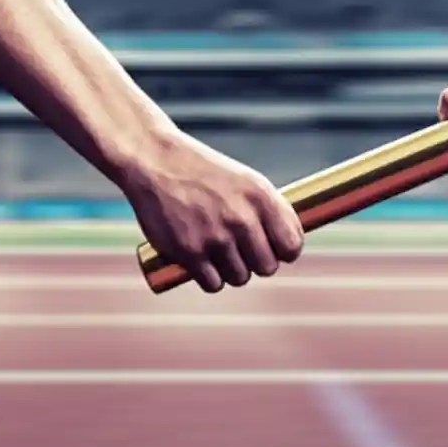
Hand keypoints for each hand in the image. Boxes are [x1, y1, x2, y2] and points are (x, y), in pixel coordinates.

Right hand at [118, 131, 303, 292]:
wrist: (155, 162)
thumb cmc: (204, 173)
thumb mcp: (246, 181)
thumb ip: (269, 212)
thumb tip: (290, 248)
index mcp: (261, 197)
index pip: (292, 245)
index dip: (284, 251)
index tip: (274, 248)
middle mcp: (242, 219)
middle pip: (267, 267)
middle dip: (257, 262)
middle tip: (242, 250)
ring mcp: (215, 238)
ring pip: (240, 278)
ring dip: (232, 270)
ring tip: (219, 252)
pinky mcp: (189, 253)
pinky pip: (213, 284)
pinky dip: (209, 278)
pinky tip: (204, 263)